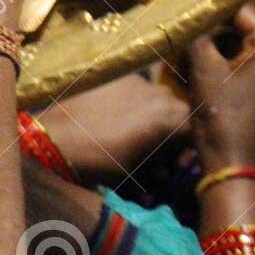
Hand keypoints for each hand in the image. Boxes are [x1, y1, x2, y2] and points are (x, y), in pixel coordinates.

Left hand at [36, 73, 191, 184]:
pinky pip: (131, 88)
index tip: (172, 165)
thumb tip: (162, 181)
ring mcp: (139, 79)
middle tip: (149, 153)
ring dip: (148, 115)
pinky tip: (108, 115)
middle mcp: (163, 94)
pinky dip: (127, 102)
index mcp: (175, 120)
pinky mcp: (116, 73)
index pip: (196, 134)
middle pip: (177, 113)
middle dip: (167, 133)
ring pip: (154, 99)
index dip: (185, 151)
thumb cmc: (102, 164)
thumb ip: (158, 178)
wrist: (58, 138)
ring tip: (126, 133)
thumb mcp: (137, 176)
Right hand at [185, 5, 254, 171]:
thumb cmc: (219, 114)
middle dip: (218, 33)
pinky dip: (234, 69)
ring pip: (251, 53)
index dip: (216, 9)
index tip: (192, 7)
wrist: (233, 166)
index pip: (245, 13)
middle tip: (189, 34)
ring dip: (224, 51)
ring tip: (195, 54)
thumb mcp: (203, 69)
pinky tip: (211, 75)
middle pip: (249, 32)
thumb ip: (198, 35)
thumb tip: (189, 15)